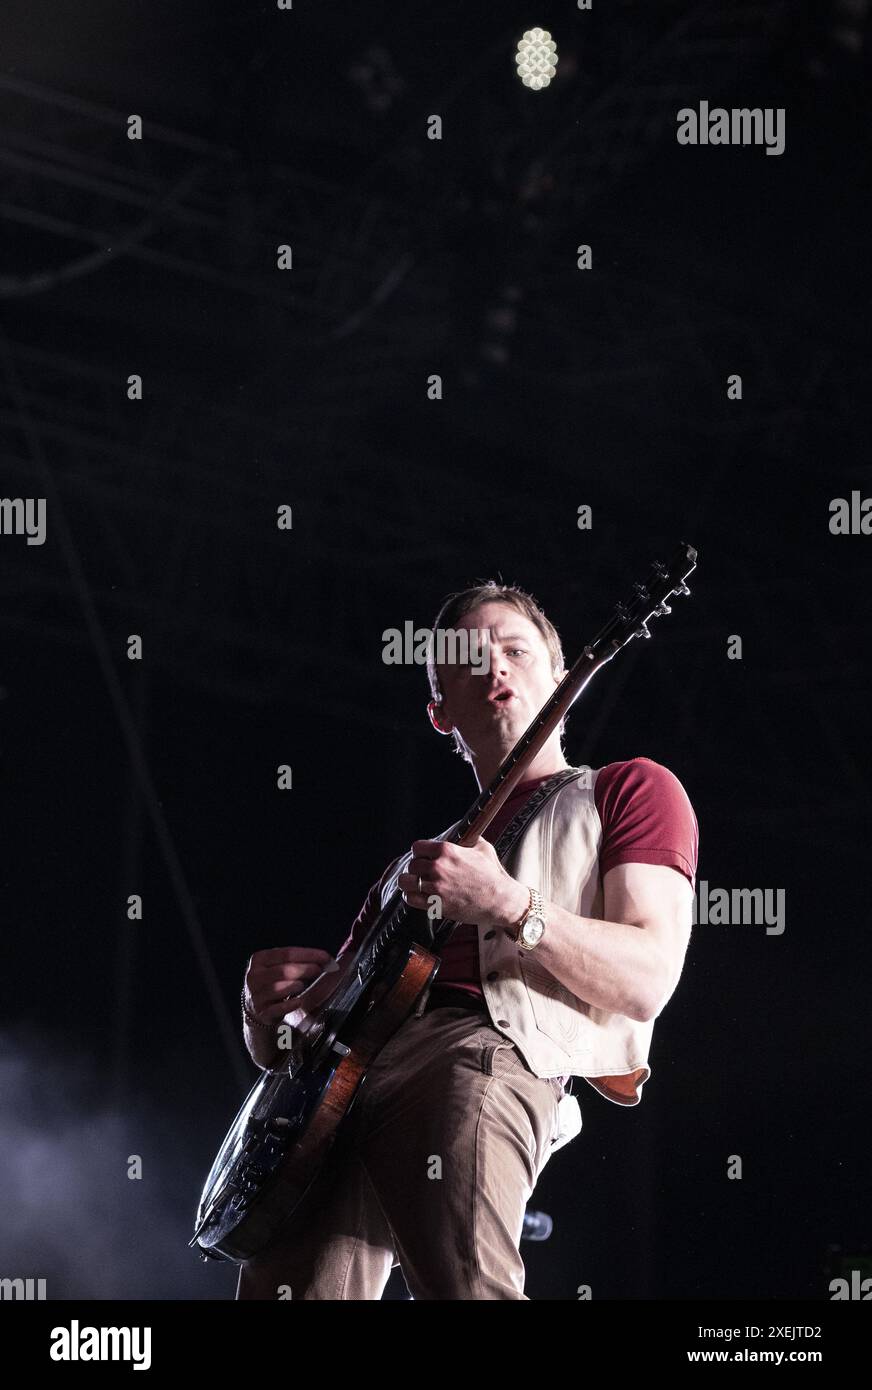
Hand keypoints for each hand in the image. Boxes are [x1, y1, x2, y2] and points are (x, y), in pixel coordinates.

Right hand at [243, 946, 337, 1025]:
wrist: (257, 1007)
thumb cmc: (275, 982)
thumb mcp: (280, 966)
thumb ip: (299, 960)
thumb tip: (325, 959)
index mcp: (260, 959)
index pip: (287, 953)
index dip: (309, 955)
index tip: (326, 957)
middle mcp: (254, 975)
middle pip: (284, 970)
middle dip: (306, 969)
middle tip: (319, 970)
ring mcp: (256, 994)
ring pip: (278, 988)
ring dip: (296, 986)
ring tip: (303, 985)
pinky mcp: (261, 1011)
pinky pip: (278, 1008)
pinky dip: (290, 1004)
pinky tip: (299, 1001)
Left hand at [398, 837, 528, 931]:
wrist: (500, 900)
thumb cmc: (493, 875)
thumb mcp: (482, 848)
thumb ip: (467, 839)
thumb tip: (461, 833)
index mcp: (447, 851)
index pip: (417, 847)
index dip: (419, 852)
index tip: (422, 856)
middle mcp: (439, 867)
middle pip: (411, 865)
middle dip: (416, 868)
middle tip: (422, 872)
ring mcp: (436, 887)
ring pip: (406, 882)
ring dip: (409, 882)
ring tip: (414, 883)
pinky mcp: (436, 904)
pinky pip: (411, 899)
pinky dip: (411, 896)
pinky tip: (417, 894)